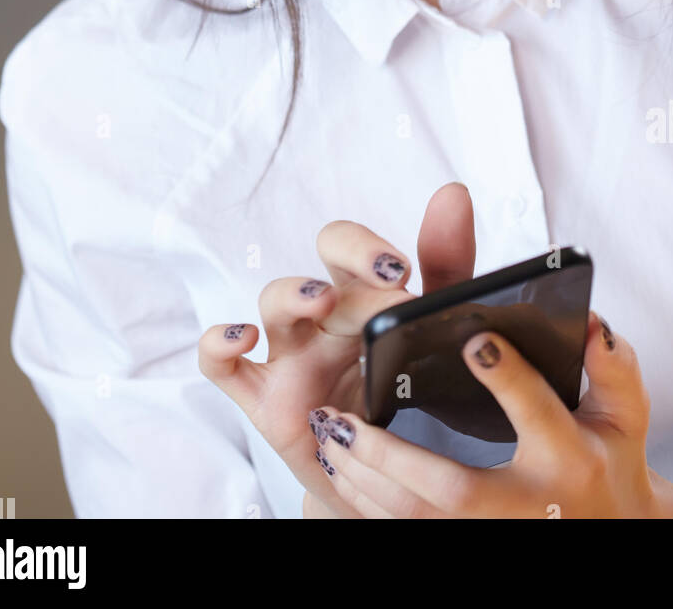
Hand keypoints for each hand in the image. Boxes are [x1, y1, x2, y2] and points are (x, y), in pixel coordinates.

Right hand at [198, 181, 475, 516]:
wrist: (387, 477)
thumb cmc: (402, 395)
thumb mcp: (428, 334)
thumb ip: (445, 269)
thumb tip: (453, 195)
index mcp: (364, 297)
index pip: (354, 247)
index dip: (370, 248)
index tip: (403, 270)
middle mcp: (325, 318)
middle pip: (322, 260)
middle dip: (353, 255)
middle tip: (388, 275)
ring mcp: (290, 354)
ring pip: (275, 302)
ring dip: (296, 293)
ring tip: (322, 301)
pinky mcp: (263, 398)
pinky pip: (221, 366)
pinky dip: (219, 344)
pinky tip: (245, 339)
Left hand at [306, 314, 672, 518]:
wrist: (613, 530)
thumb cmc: (608, 459)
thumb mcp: (624, 413)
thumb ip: (612, 365)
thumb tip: (590, 322)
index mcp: (572, 458)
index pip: (539, 414)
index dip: (508, 377)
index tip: (474, 340)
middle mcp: (530, 505)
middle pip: (455, 490)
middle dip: (394, 456)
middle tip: (347, 417)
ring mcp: (496, 536)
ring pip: (418, 521)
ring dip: (366, 481)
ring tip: (330, 435)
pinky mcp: (472, 548)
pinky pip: (409, 535)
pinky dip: (368, 506)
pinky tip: (341, 471)